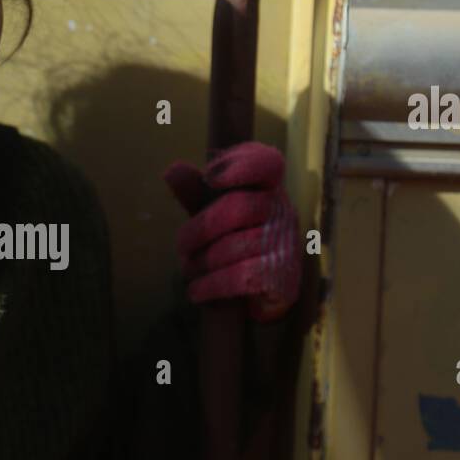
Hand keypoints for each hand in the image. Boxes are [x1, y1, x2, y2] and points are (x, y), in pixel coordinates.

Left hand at [162, 142, 300, 321]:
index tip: (210, 178)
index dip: (241, 164)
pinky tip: (196, 290)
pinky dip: (210, 285)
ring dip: (200, 262)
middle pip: (236, 207)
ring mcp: (286, 245)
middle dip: (198, 230)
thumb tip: (173, 171)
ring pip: (233, 246)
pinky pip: (240, 277)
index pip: (267, 164)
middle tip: (182, 247)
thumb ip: (195, 193)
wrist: (259, 296)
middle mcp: (282, 212)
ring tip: (189, 271)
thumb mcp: (211, 214)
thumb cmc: (232, 244)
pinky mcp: (282, 278)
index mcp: (267, 189)